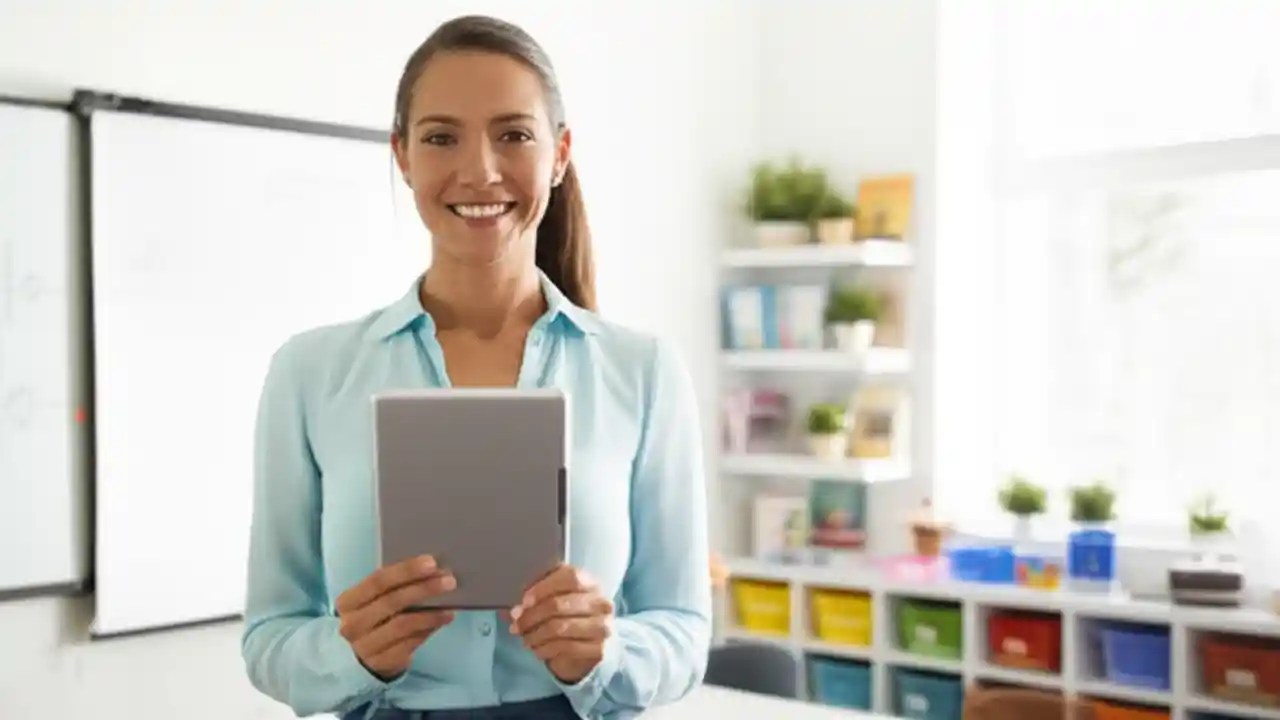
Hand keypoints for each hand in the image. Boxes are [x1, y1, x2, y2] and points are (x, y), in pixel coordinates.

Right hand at [335, 554, 456, 680]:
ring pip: (402, 625)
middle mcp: (352, 624)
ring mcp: (365, 646)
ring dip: (430, 614)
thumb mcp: (374, 600)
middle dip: (423, 589)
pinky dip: (428, 630)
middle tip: (449, 581)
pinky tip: (442, 620)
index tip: (431, 562)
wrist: (362, 656)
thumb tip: (432, 571)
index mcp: (348, 601)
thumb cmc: (374, 616)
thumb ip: (395, 586)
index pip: (377, 581)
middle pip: (391, 601)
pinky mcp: (381, 662)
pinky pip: (409, 644)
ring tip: (450, 606)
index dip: (406, 571)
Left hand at [509, 564, 613, 684]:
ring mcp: (603, 627)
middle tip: (516, 624)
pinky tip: (538, 650)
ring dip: (535, 635)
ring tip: (525, 638)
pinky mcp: (599, 649)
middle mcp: (601, 603)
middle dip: (532, 616)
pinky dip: (545, 649)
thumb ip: (538, 595)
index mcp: (590, 583)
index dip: (544, 588)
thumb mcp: (555, 598)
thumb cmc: (569, 616)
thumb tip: (517, 610)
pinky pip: (566, 648)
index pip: (570, 577)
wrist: (591, 644)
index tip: (525, 600)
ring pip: (560, 628)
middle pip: (560, 604)